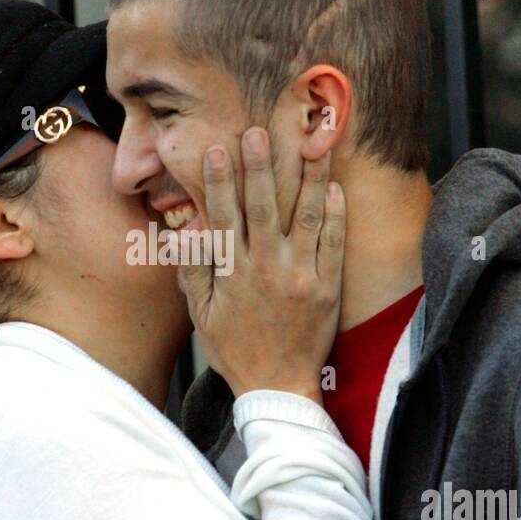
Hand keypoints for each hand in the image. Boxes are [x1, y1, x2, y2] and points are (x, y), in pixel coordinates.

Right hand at [176, 126, 344, 404]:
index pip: (225, 216)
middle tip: (260, 131)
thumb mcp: (200, 315)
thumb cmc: (234, 350)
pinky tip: (335, 186)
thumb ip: (193, 270)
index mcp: (233, 274)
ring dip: (307, 177)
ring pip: (305, 217)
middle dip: (262, 167)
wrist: (278, 388)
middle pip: (264, 207)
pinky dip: (335, 214)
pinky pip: (333, 244)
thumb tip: (185, 231)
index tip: (220, 149)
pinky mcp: (327, 288)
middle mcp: (267, 269)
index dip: (221, 181)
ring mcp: (301, 277)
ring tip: (311, 144)